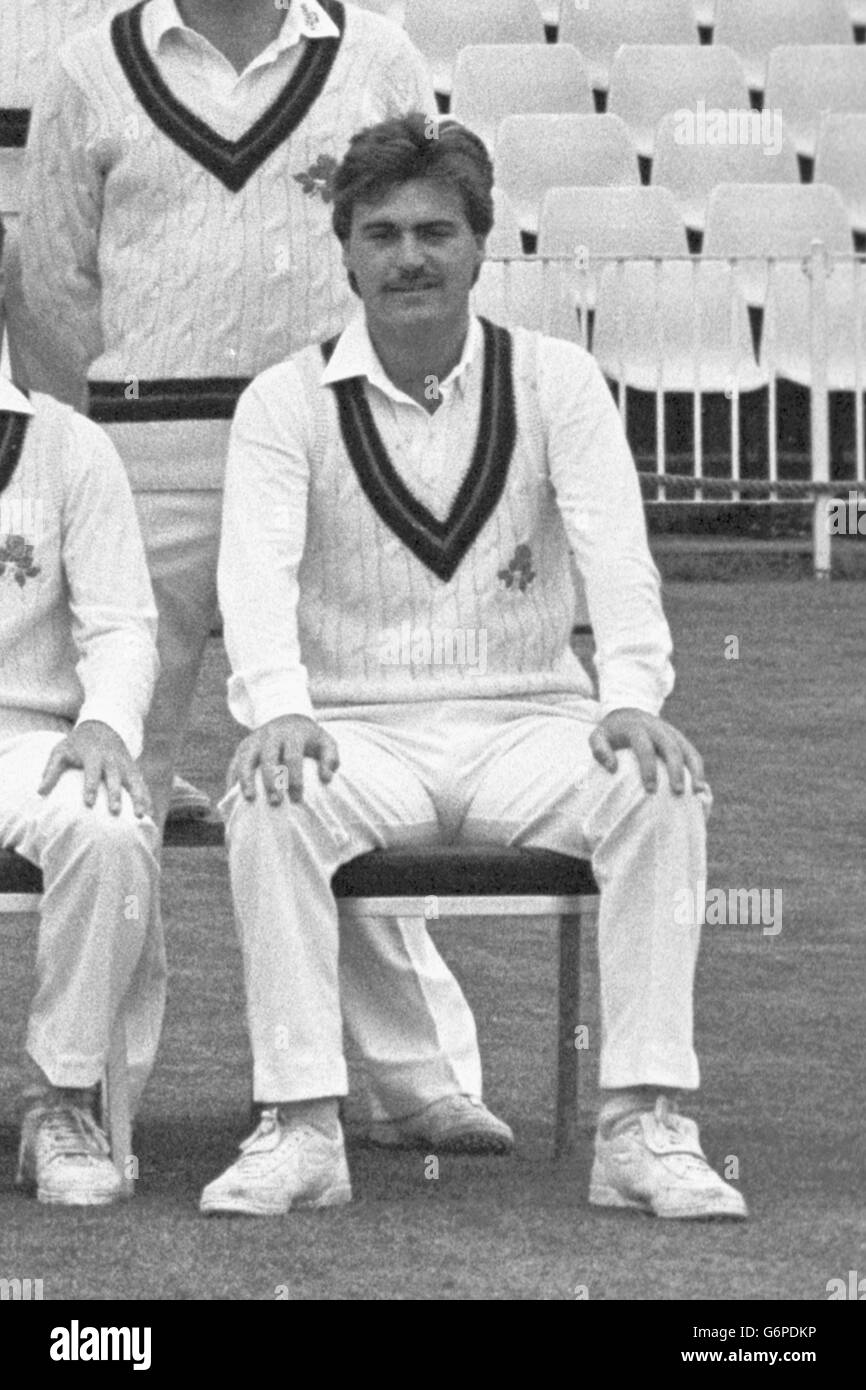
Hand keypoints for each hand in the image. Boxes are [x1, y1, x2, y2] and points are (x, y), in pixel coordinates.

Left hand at [38, 720, 151, 816]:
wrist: (102, 727)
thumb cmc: (77, 744)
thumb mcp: (60, 751)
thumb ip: (51, 770)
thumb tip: (39, 792)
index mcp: (93, 755)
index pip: (92, 772)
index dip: (90, 787)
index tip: (89, 803)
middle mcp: (111, 760)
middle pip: (114, 778)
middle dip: (115, 795)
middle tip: (114, 812)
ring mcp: (124, 764)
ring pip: (134, 782)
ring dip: (138, 798)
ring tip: (140, 816)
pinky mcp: (133, 769)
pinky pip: (142, 784)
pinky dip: (146, 797)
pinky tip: (149, 813)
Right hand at [228, 715, 339, 804]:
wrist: (288, 717)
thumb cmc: (309, 738)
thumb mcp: (326, 743)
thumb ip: (331, 759)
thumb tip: (326, 778)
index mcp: (293, 735)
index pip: (293, 757)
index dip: (295, 779)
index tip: (297, 799)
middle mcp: (271, 735)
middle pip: (268, 758)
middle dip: (271, 781)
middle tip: (276, 802)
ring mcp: (255, 740)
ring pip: (246, 758)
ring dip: (246, 779)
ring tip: (249, 799)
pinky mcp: (243, 746)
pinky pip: (234, 763)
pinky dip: (232, 778)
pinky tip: (232, 795)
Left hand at [590, 708, 706, 794]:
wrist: (627, 712)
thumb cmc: (611, 732)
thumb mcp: (598, 736)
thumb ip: (599, 749)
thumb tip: (612, 767)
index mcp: (636, 727)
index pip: (644, 747)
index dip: (648, 768)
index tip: (650, 789)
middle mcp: (657, 728)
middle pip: (671, 748)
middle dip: (675, 770)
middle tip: (676, 792)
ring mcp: (671, 732)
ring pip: (687, 749)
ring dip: (695, 770)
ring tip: (698, 791)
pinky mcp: (680, 738)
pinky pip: (692, 753)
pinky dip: (698, 769)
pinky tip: (700, 787)